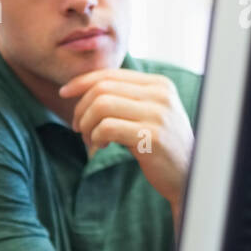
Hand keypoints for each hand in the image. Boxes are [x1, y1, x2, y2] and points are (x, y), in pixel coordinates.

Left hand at [59, 69, 193, 214]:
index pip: (111, 74)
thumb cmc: (159, 144)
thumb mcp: (147, 112)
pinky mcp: (152, 136)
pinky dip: (95, 138)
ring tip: (90, 139)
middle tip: (78, 128)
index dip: (81, 82)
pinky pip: (107, 128)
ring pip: (101, 105)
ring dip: (86, 124)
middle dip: (81, 108)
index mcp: (159, 84)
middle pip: (102, 89)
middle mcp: (161, 94)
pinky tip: (100, 148)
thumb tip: (82, 86)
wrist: (187, 176)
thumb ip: (124, 97)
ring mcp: (158, 114)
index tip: (63, 92)